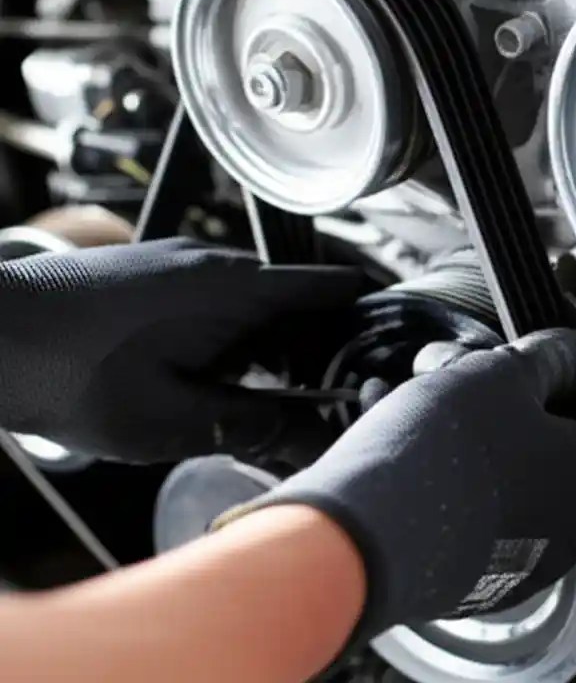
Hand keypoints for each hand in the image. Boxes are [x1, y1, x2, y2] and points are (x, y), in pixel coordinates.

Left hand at [0, 238, 361, 462]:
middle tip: (315, 407)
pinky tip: (203, 381)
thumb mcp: (170, 421)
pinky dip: (226, 339)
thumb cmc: (65, 372)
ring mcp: (179, 264)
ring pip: (253, 306)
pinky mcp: (151, 274)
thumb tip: (310, 434)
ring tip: (249, 402)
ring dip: (264, 350)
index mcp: (236, 291)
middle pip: (297, 303)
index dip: (371, 320)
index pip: (334, 287)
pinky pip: (214, 302)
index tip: (387, 353)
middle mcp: (214, 265)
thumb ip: (252, 425)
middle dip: (314, 353)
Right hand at [225, 329, 575, 647]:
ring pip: (501, 472)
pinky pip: (463, 507)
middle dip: (507, 400)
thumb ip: (552, 358)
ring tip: (420, 391)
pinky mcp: (465, 577)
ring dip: (467, 428)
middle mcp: (568, 528)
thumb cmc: (444, 455)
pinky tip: (396, 430)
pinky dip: (438, 469)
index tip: (546, 364)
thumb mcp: (504, 371)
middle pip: (551, 445)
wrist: (365, 540)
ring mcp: (515, 559)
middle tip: (466, 370)